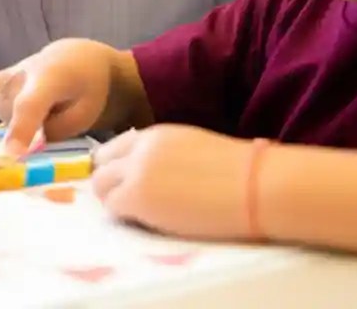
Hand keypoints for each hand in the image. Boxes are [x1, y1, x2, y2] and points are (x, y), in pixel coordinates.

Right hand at [0, 38, 131, 155]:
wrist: (75, 56)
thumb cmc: (84, 87)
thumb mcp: (85, 111)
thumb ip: (56, 132)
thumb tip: (20, 152)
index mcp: (52, 76)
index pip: (31, 103)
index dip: (21, 128)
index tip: (12, 156)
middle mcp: (22, 73)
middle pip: (7, 107)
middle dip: (8, 130)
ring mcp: (4, 78)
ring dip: (5, 128)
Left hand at [92, 125, 255, 241]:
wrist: (255, 186)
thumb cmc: (240, 174)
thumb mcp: (194, 150)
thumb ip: (167, 156)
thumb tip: (156, 174)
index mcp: (157, 135)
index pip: (115, 147)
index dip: (118, 168)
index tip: (127, 183)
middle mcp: (141, 148)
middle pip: (101, 164)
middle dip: (110, 184)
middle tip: (130, 203)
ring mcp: (136, 171)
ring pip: (101, 186)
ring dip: (115, 201)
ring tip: (142, 215)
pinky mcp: (137, 197)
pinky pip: (113, 208)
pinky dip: (126, 217)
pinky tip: (150, 222)